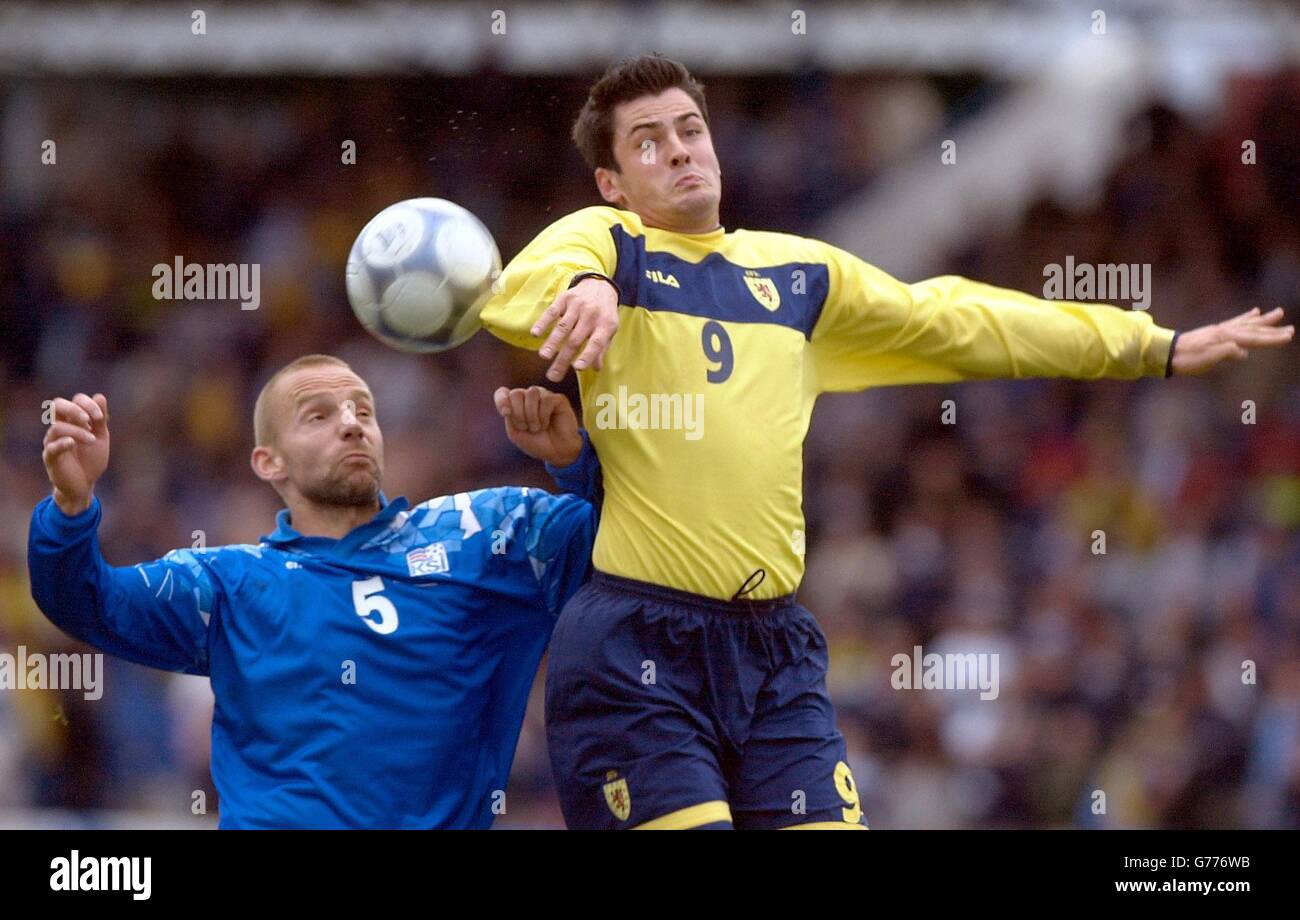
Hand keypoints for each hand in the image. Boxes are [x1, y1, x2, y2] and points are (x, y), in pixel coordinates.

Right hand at [42, 393, 109, 515]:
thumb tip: (100, 396)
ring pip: (57, 427)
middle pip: (57, 404)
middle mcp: (60, 428)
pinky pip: (52, 447)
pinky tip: (73, 444)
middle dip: (75, 409)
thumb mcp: (100, 437)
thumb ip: (100, 420)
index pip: (74, 400)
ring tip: (92, 440)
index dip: (87, 404)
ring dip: (78, 431)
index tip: (100, 417)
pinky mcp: (51, 458)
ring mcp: (53, 442)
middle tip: (90, 420)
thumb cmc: (90, 459)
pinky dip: (63, 443)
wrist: (84, 485)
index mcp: (72, 421)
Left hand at [493, 386, 581, 465]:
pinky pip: (546, 400)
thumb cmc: (536, 443)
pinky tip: (546, 423)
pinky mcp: (558, 399)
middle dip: (518, 414)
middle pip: (516, 393)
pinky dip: (543, 415)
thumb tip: (509, 405)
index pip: (502, 393)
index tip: (506, 413)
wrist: (557, 452)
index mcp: (516, 404)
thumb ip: (509, 417)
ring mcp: (544, 396)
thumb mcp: (516, 433)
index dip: (501, 400)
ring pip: (531, 393)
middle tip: (526, 428)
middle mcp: (529, 397)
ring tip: (537, 427)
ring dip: (531, 415)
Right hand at [531, 276, 618, 381]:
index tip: (578, 368)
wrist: (600, 285)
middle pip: (575, 340)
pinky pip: (552, 312)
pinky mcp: (565, 299)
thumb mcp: (609, 329)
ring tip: (544, 356)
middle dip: (563, 359)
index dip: (587, 355)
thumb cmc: (604, 313)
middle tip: (553, 375)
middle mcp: (591, 315)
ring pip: (563, 327)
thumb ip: (601, 348)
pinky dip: (543, 322)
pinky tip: (535, 333)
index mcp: (606, 325)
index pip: (597, 342)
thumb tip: (595, 368)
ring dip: (552, 343)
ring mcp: (577, 306)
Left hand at [1171, 307, 1292, 374]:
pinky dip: (1247, 317)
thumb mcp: (1205, 360)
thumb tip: (1243, 352)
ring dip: (1263, 319)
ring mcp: (1219, 329)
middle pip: (1253, 329)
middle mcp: (1224, 330)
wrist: (1166, 353)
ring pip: (1247, 323)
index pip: (1253, 338)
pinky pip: (1235, 322)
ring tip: (1277, 312)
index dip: (1272, 338)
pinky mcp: (1215, 331)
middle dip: (1272, 330)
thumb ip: (1225, 353)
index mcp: (1225, 338)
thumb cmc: (1186, 359)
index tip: (1288, 336)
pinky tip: (1254, 312)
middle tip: (1291, 329)